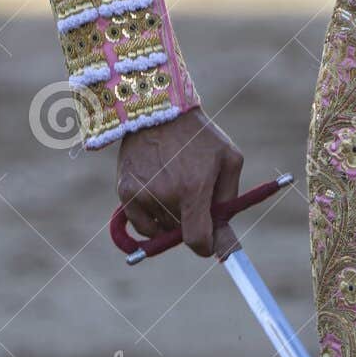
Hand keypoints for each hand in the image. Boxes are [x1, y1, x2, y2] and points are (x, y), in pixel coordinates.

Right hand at [116, 108, 243, 258]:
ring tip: (176, 189)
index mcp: (193, 189)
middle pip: (181, 234)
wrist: (158, 110)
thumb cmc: (200, 136)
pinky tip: (159, 197)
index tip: (210, 242)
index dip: (207, 246)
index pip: (198, 240)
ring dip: (172, 220)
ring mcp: (142, 195)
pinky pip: (141, 225)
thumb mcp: (229, 160)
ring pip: (162, 230)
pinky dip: (152, 220)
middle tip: (194, 200)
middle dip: (191, 225)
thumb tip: (224, 237)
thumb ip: (230, 200)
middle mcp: (165, 196)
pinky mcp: (125, 192)